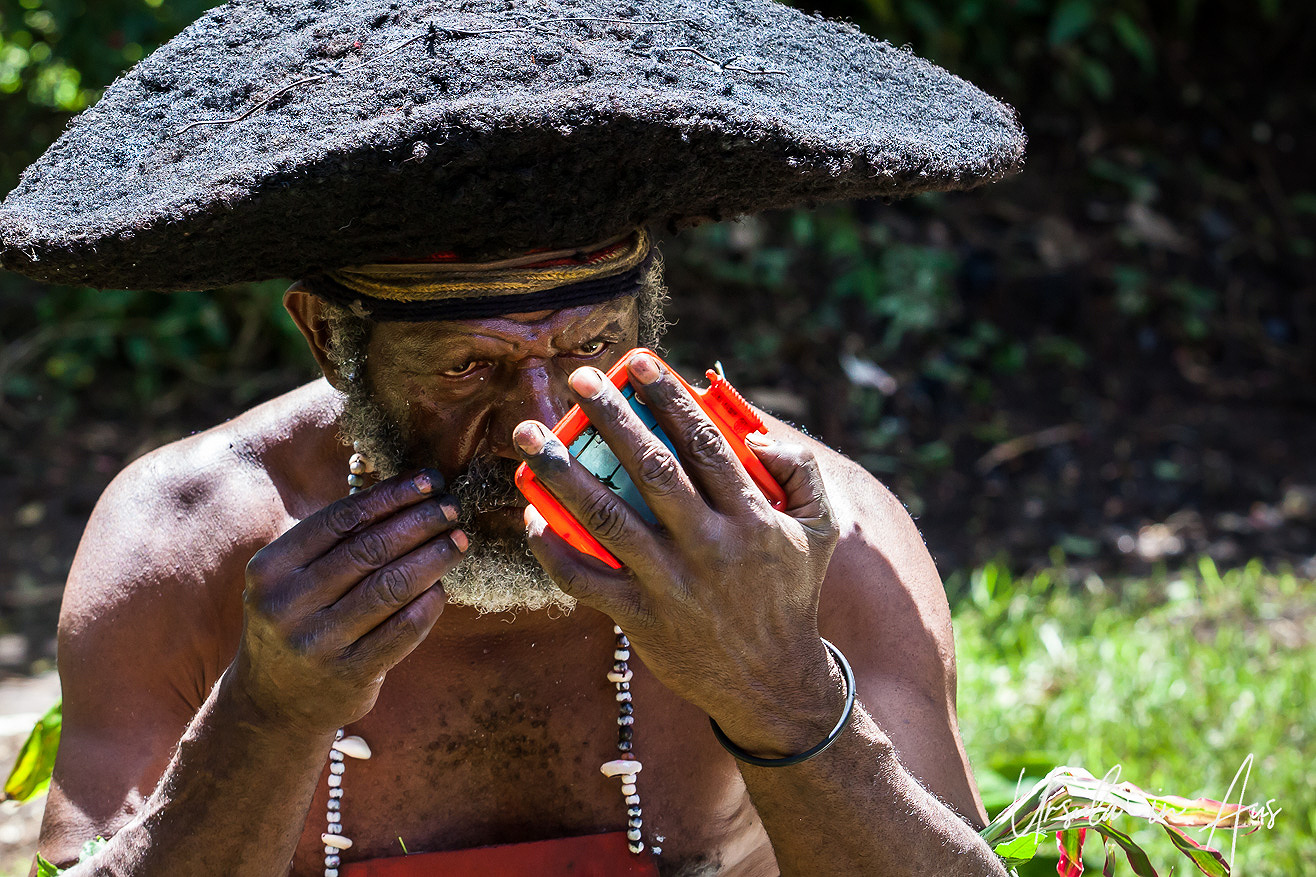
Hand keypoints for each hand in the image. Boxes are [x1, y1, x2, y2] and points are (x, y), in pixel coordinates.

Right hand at [231, 470, 465, 734]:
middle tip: (452, 507)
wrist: (272, 703)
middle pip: (370, 549)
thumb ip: (336, 540)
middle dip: (420, 521)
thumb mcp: (293, 578)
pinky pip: (402, 630)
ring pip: (391, 587)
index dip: (392, 495)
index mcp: (271, 568)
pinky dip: (429, 604)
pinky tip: (442, 588)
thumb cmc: (297, 619)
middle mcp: (288, 604)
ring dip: (434, 558)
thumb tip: (408, 490)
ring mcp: (318, 643)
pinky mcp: (349, 676)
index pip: (342, 518)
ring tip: (458, 540)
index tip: (429, 480)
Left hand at [514, 353, 841, 754]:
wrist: (773, 684)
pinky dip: (553, 550)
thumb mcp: (820, 529)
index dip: (670, 397)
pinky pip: (585, 579)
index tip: (638, 362)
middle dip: (611, 418)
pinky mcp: (640, 619)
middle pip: (651, 469)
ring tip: (529, 436)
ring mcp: (670, 584)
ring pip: (607, 518)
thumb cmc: (791, 592)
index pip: (705, 442)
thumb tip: (754, 435)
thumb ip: (800, 470)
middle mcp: (708, 546)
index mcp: (751, 517)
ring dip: (563, 473)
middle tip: (578, 379)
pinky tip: (532, 517)